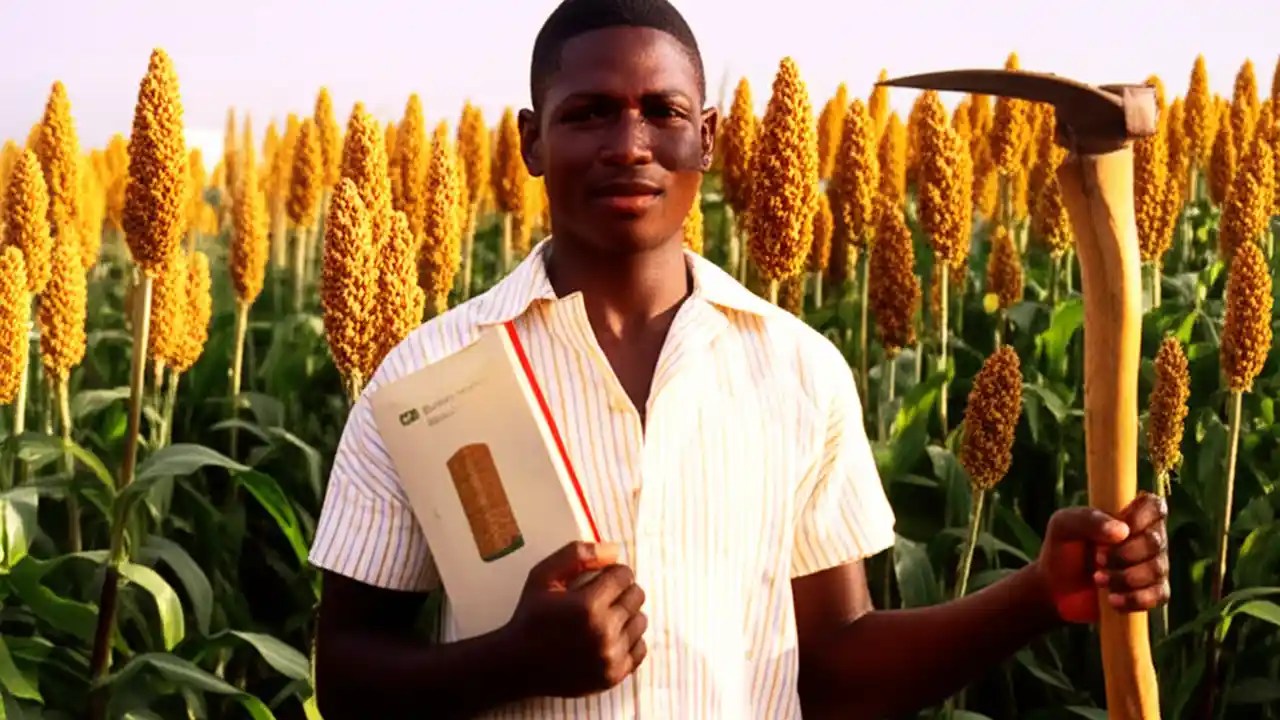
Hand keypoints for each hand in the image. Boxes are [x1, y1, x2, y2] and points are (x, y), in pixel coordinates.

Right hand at [505, 541, 647, 697]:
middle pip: (636, 597)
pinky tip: (611, 636)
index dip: (613, 572)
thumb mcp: (543, 576)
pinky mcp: (614, 675)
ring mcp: (611, 656)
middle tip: (604, 597)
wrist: (518, 664)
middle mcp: (604, 631)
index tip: (602, 578)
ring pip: (640, 621)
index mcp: (588, 605)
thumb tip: (613, 550)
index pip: (624, 576)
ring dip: (627, 615)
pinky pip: (640, 649)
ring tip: (607, 617)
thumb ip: (576, 555)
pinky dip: (630, 640)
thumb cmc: (531, 616)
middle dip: (622, 591)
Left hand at [1036, 492, 1170, 623]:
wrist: (1056, 588)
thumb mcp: (1063, 526)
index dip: (1141, 518)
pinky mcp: (1152, 592)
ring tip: (1098, 579)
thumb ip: (1087, 519)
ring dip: (1126, 577)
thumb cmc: (1062, 548)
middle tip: (1097, 560)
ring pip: (1157, 569)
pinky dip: (1136, 598)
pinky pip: (1159, 595)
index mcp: (1129, 514)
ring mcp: (1152, 565)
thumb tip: (1122, 531)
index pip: (1154, 506)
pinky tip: (1113, 600)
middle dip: (1125, 554)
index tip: (1119, 530)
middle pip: (1156, 542)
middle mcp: (1147, 537)